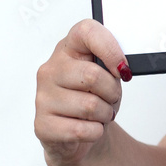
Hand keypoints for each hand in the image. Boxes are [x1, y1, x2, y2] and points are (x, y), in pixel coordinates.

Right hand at [35, 19, 130, 165]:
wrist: (78, 133)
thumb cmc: (95, 96)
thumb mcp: (108, 74)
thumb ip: (114, 65)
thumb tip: (123, 68)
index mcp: (69, 48)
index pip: (87, 31)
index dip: (110, 49)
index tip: (123, 68)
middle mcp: (51, 69)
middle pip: (92, 76)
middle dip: (112, 92)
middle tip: (111, 98)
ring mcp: (43, 97)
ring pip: (90, 106)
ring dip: (105, 114)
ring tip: (100, 114)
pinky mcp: (41, 125)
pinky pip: (80, 130)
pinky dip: (95, 132)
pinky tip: (89, 128)